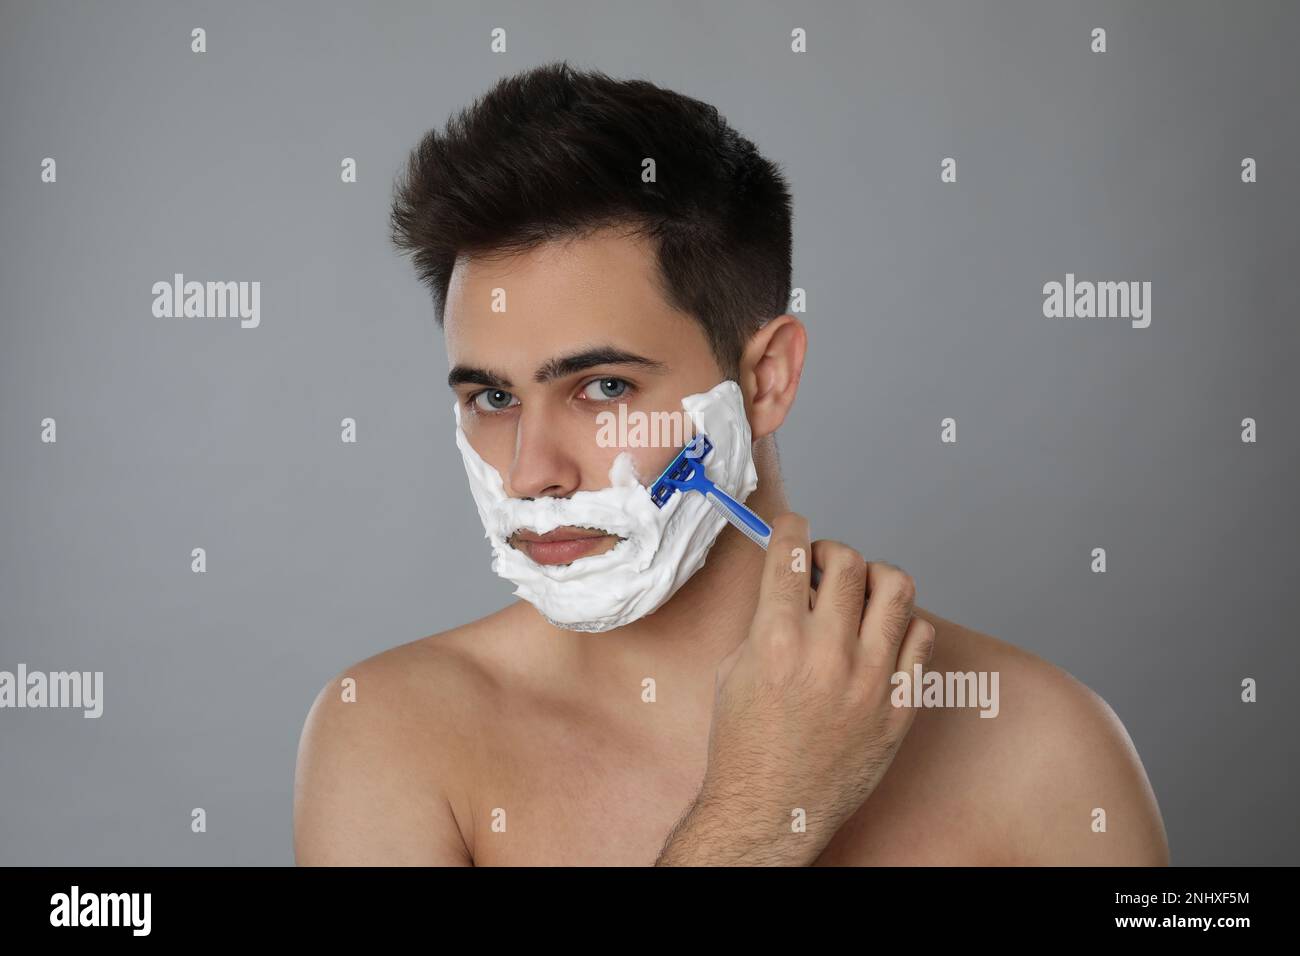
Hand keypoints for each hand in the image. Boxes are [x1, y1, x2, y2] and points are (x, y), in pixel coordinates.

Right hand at [693, 511, 934, 862]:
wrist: (771, 811)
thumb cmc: (744, 745)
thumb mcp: (734, 670)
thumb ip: (766, 620)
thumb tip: (793, 581)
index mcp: (776, 641)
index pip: (791, 553)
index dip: (791, 530)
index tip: (794, 530)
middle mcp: (827, 655)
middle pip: (848, 561)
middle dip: (832, 552)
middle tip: (825, 566)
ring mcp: (870, 681)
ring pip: (897, 588)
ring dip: (875, 578)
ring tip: (861, 593)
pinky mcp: (899, 706)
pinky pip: (920, 637)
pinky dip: (902, 625)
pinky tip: (881, 637)